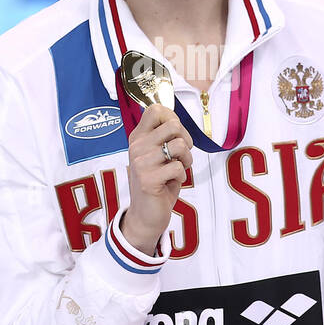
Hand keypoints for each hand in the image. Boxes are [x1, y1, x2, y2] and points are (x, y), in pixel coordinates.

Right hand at [121, 104, 192, 255]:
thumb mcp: (157, 154)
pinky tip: (171, 182)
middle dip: (186, 140)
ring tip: (179, 169)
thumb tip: (176, 120)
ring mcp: (140, 162)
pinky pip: (178, 167)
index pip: (155, 109)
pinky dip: (182, 176)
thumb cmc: (157, 182)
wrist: (146, 214)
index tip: (175, 135)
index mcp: (138, 137)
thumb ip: (163, 137)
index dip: (173, 118)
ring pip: (179, 145)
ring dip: (186, 159)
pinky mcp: (148, 179)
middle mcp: (137, 146)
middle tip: (182, 155)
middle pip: (173, 124)